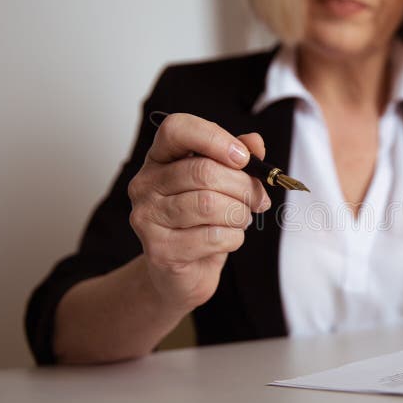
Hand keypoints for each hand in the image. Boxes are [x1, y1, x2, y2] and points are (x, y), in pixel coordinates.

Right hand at [127, 113, 270, 309]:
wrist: (182, 273)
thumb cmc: (202, 223)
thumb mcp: (222, 185)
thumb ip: (238, 160)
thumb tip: (255, 142)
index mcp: (159, 158)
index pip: (176, 129)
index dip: (214, 138)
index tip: (243, 157)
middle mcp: (144, 184)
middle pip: (204, 171)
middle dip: (243, 186)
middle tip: (258, 198)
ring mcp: (147, 218)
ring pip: (210, 205)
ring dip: (239, 213)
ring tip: (241, 219)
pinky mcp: (159, 250)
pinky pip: (213, 236)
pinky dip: (234, 237)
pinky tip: (229, 238)